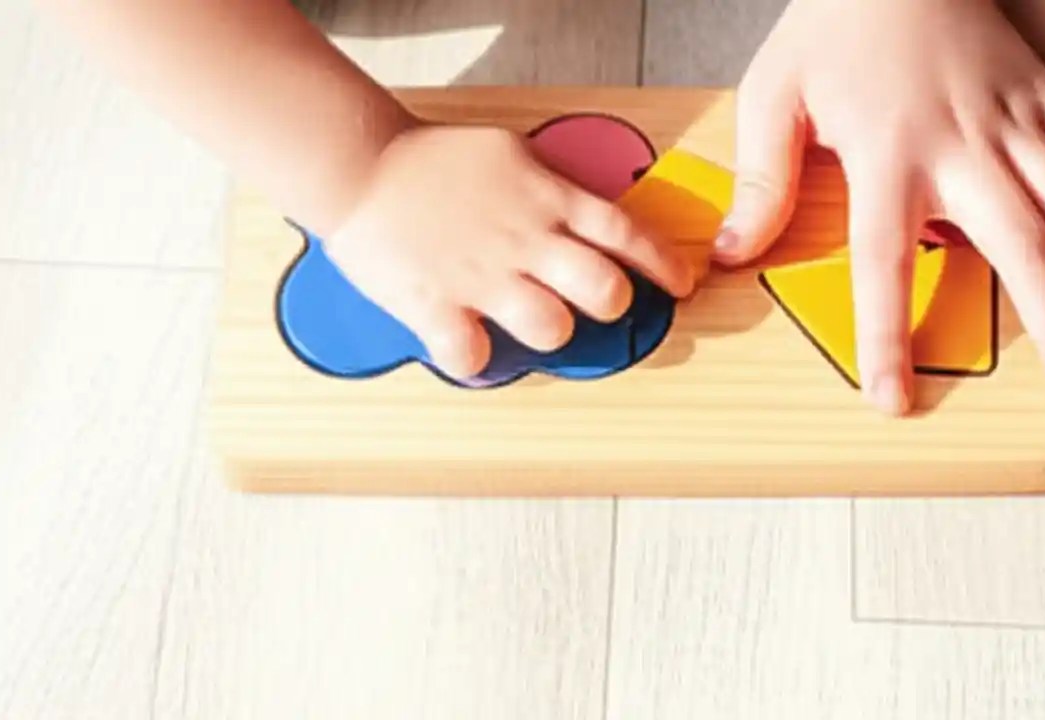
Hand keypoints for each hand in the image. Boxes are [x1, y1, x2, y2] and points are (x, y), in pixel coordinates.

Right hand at [327, 123, 694, 378]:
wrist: (361, 165)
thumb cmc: (436, 160)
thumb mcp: (512, 154)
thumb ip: (556, 188)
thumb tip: (593, 213)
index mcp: (547, 201)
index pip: (626, 234)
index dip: (664, 265)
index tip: (682, 286)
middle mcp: (525, 241)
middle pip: (604, 291)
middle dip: (613, 304)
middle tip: (596, 302)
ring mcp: (483, 276)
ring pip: (552, 329)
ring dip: (551, 332)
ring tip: (528, 318)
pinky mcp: (437, 305)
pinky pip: (473, 357)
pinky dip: (476, 362)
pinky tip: (470, 344)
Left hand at [724, 0, 1044, 414]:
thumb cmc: (837, 25)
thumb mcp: (775, 93)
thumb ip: (761, 179)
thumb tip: (730, 253)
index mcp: (888, 149)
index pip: (884, 261)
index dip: (887, 334)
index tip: (892, 396)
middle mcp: (965, 142)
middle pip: (1023, 245)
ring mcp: (1020, 122)